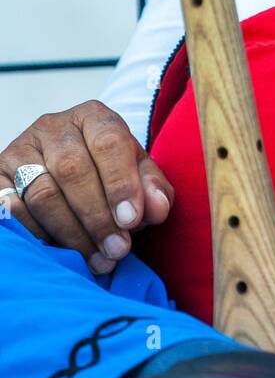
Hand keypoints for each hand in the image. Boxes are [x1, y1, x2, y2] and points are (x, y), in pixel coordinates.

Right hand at [0, 101, 173, 273]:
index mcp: (93, 117)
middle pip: (73, 170)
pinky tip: (62, 254)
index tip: (132, 220)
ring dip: (72, 234)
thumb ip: (151, 187)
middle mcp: (54, 127)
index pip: (108, 141)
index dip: (121, 183)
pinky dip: (40, 236)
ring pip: (43, 194)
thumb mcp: (136, 173)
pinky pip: (13, 210)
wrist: (64, 172)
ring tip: (98, 260)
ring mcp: (21, 150)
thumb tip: (157, 208)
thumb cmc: (108, 172)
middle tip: (117, 250)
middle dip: (98, 216)